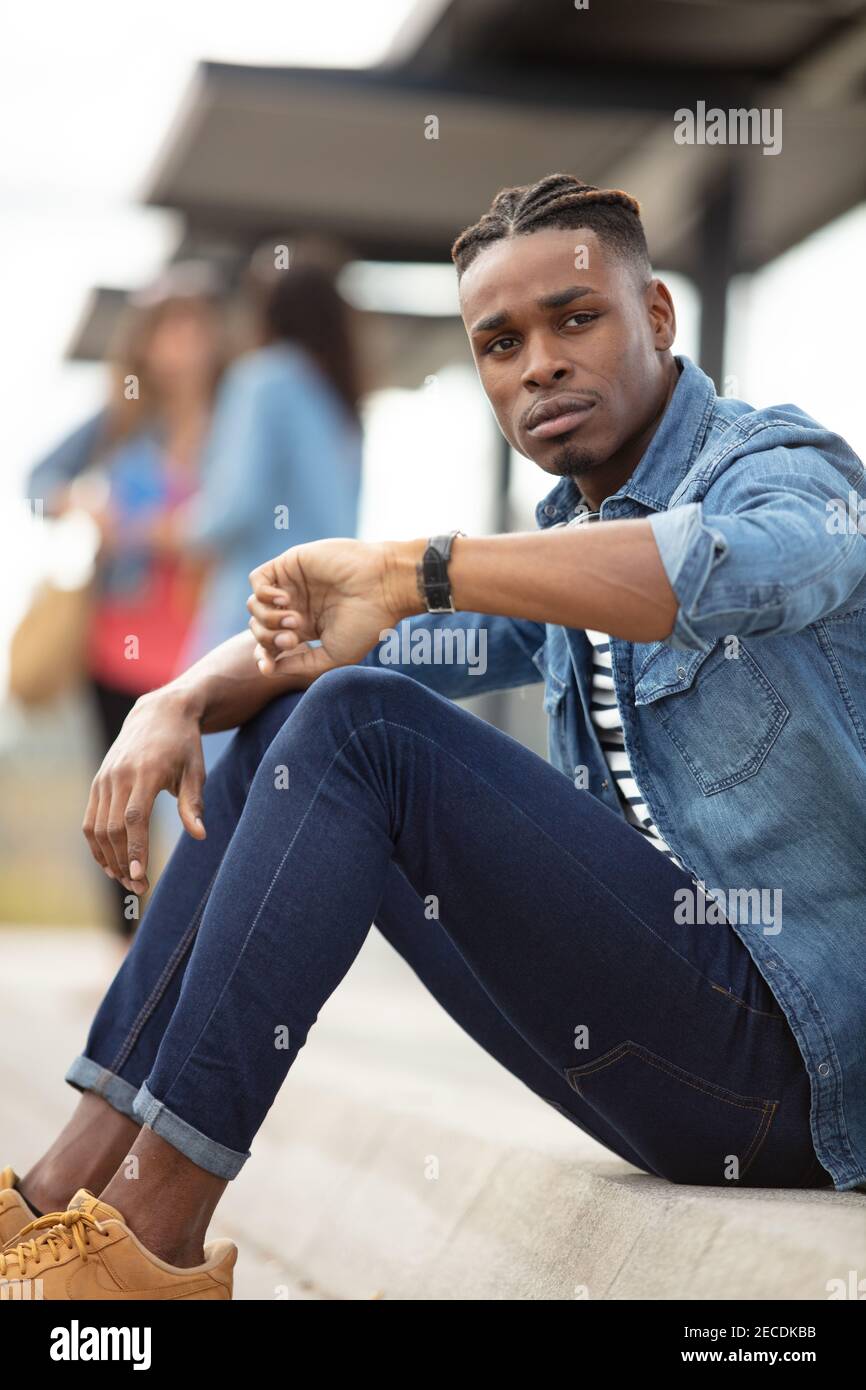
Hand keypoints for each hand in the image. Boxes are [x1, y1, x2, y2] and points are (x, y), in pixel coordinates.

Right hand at [81, 688, 207, 895]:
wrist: (159, 712)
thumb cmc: (184, 745)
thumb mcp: (196, 771)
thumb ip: (194, 804)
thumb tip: (200, 835)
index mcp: (147, 772)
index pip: (135, 817)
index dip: (135, 848)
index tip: (140, 875)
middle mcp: (120, 776)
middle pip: (113, 828)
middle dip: (124, 862)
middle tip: (139, 887)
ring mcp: (105, 779)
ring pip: (97, 827)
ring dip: (108, 858)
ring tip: (125, 881)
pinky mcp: (98, 782)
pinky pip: (90, 819)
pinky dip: (97, 844)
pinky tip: (110, 863)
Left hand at [246, 538, 402, 678]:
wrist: (383, 587)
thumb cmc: (366, 623)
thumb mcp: (334, 656)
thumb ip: (301, 664)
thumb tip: (268, 668)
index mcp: (306, 628)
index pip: (270, 644)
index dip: (264, 656)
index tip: (269, 666)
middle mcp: (296, 605)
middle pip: (259, 626)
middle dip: (268, 638)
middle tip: (293, 639)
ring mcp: (292, 584)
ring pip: (254, 605)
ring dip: (268, 618)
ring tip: (295, 620)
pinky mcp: (291, 564)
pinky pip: (257, 579)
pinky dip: (263, 594)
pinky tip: (285, 600)